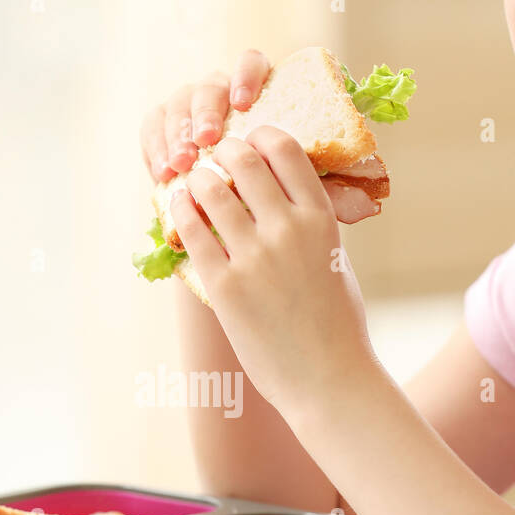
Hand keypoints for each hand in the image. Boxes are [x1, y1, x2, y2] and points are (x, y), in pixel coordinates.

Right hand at [140, 50, 270, 183]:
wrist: (214, 196)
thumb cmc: (249, 177)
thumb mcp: (263, 165)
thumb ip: (264, 156)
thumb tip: (266, 162)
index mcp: (249, 90)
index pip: (250, 64)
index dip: (246, 77)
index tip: (243, 104)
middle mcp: (216, 89)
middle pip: (210, 89)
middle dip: (206, 113)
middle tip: (206, 139)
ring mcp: (185, 102)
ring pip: (179, 105)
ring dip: (179, 135)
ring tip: (182, 164)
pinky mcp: (159, 119)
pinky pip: (152, 125)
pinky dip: (157, 149)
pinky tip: (164, 172)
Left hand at [170, 126, 380, 413]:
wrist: (327, 379)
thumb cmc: (336, 323)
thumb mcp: (336, 259)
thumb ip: (312, 224)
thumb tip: (285, 196)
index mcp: (321, 219)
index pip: (285, 149)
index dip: (260, 136)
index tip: (249, 141)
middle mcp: (288, 230)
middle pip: (243, 161)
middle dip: (222, 151)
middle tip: (212, 156)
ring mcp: (254, 258)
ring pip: (211, 192)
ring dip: (196, 178)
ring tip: (191, 180)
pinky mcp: (225, 286)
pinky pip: (192, 233)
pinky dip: (181, 212)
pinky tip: (179, 208)